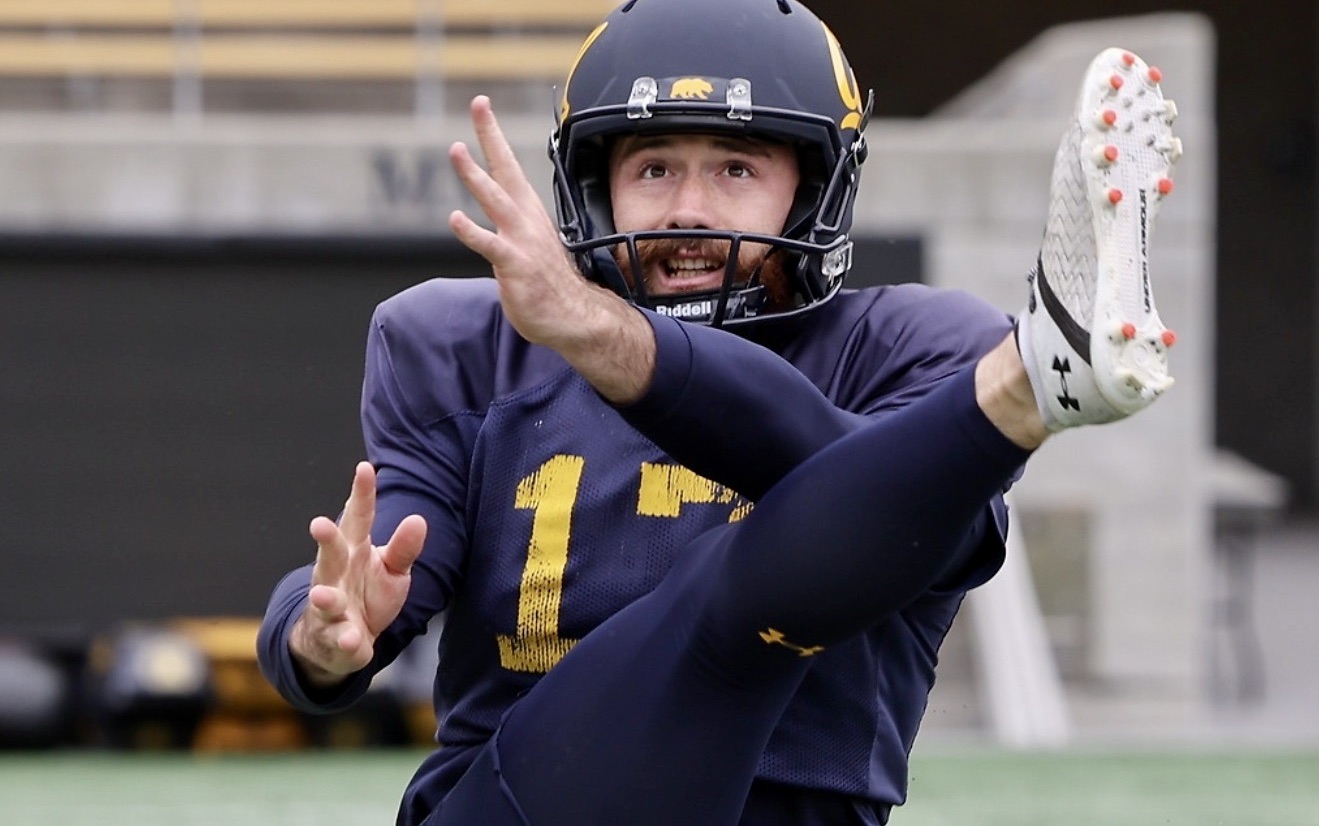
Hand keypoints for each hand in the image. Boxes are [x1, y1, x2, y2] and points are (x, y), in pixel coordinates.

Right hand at [289, 462, 426, 687]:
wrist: (343, 643)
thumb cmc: (368, 595)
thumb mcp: (392, 571)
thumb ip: (404, 548)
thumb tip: (418, 520)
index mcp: (353, 551)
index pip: (358, 519)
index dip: (361, 494)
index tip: (365, 468)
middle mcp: (336, 575)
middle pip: (330, 555)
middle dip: (325, 541)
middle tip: (319, 524)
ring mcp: (331, 608)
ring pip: (325, 600)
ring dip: (324, 598)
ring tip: (323, 595)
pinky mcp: (335, 638)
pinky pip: (340, 640)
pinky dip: (346, 640)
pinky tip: (353, 640)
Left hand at [447, 95, 596, 346]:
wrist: (573, 316)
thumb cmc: (549, 285)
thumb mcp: (528, 249)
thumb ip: (508, 233)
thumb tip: (496, 228)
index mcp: (528, 213)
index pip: (507, 166)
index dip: (493, 135)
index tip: (481, 105)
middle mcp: (525, 220)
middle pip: (506, 169)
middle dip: (491, 136)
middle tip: (479, 105)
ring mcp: (521, 241)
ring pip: (496, 200)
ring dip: (476, 175)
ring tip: (458, 150)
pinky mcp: (515, 265)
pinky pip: (491, 245)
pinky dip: (473, 231)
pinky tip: (456, 218)